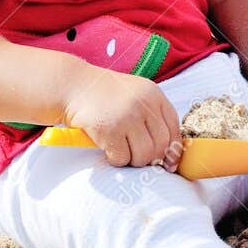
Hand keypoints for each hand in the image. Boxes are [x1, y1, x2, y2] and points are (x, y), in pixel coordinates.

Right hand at [61, 64, 182, 168]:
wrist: (72, 85)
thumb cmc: (105, 95)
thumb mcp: (136, 95)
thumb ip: (153, 115)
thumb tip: (170, 151)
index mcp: (154, 95)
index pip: (174, 128)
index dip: (173, 149)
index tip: (169, 162)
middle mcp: (144, 104)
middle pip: (161, 144)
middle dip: (152, 158)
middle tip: (140, 158)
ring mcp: (126, 117)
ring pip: (144, 154)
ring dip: (134, 161)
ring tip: (124, 153)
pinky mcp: (108, 129)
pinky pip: (122, 157)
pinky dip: (117, 160)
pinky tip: (109, 151)